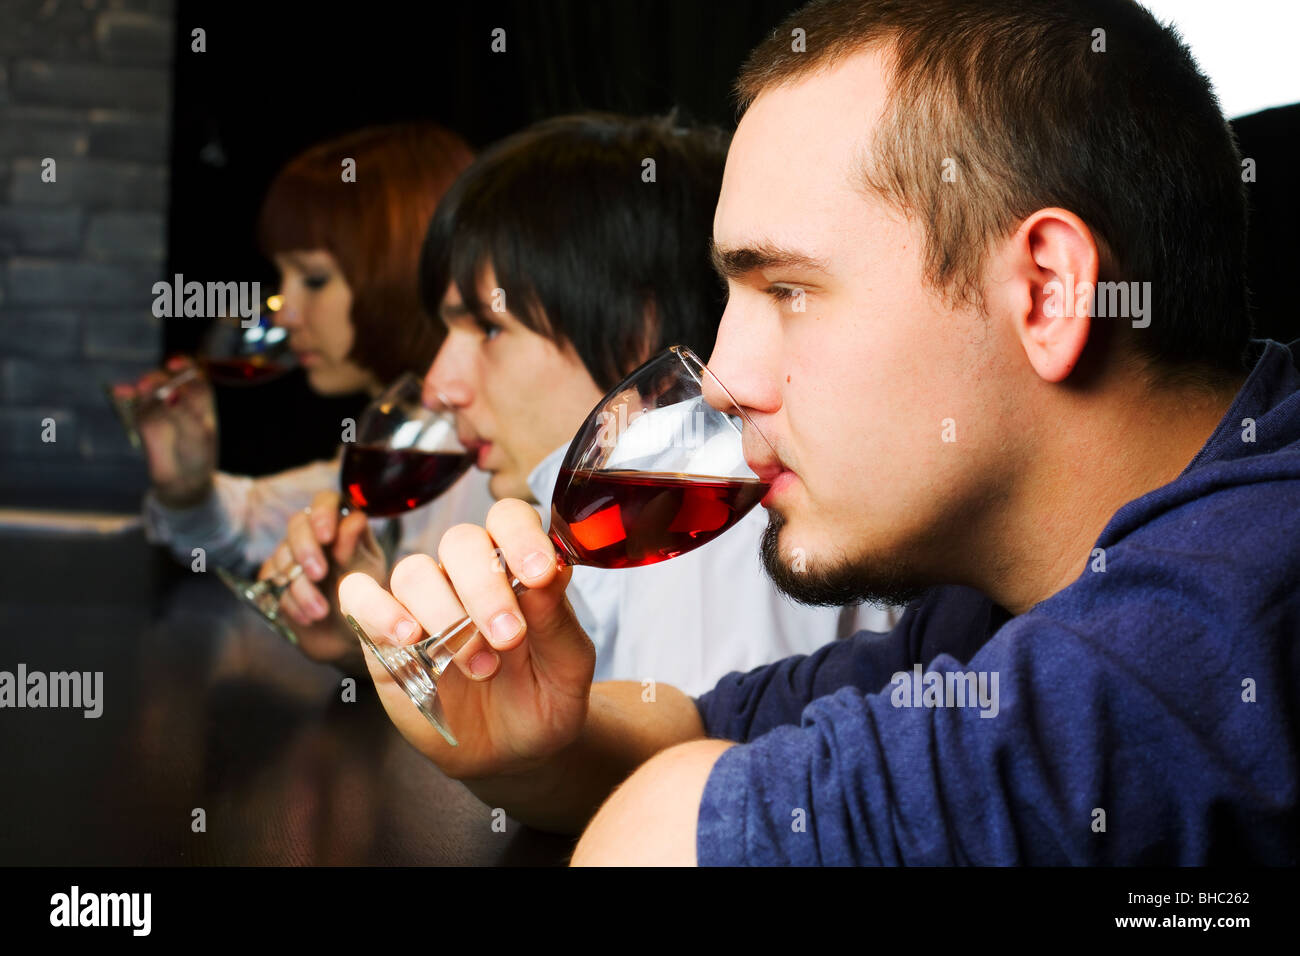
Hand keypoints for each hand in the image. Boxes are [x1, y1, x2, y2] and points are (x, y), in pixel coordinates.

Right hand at [131, 356, 217, 507]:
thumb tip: (168, 393)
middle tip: (150, 385)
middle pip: (166, 380)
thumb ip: (183, 414)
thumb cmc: (197, 454)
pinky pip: (134, 405)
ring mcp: (159, 408)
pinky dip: (127, 395)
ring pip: (148, 391)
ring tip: (139, 389)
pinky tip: (120, 391)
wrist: (184, 479)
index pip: (192, 375)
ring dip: (143, 387)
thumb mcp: (197, 434)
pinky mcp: (143, 420)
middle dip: (158, 379)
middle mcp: (178, 399)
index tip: (174, 364)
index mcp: (199, 400)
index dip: (184, 366)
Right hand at [257, 489, 386, 670]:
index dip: (323, 513)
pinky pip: (272, 582)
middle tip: (320, 574)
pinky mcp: (276, 578)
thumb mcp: (367, 573)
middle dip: (306, 549)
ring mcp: (292, 555)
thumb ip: (356, 547)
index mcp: (342, 525)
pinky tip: (308, 617)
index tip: (327, 535)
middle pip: (297, 524)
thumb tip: (354, 519)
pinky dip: (290, 601)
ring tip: (321, 611)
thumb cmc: (365, 596)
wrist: (349, 635)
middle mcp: (314, 534)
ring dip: (301, 586)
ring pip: (282, 556)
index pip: (326, 501)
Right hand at [338, 498, 594, 779]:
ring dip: (445, 614)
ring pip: (413, 571)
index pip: (508, 518)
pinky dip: (378, 609)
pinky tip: (408, 638)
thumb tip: (549, 570)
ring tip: (479, 665)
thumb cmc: (544, 698)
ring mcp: (423, 603)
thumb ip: (557, 618)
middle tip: (508, 636)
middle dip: (485, 586)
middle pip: (460, 542)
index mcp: (516, 566)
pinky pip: (359, 597)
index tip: (539, 574)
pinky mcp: (383, 635)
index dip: (520, 536)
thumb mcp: (568, 665)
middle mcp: (467, 575)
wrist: (511, 752)